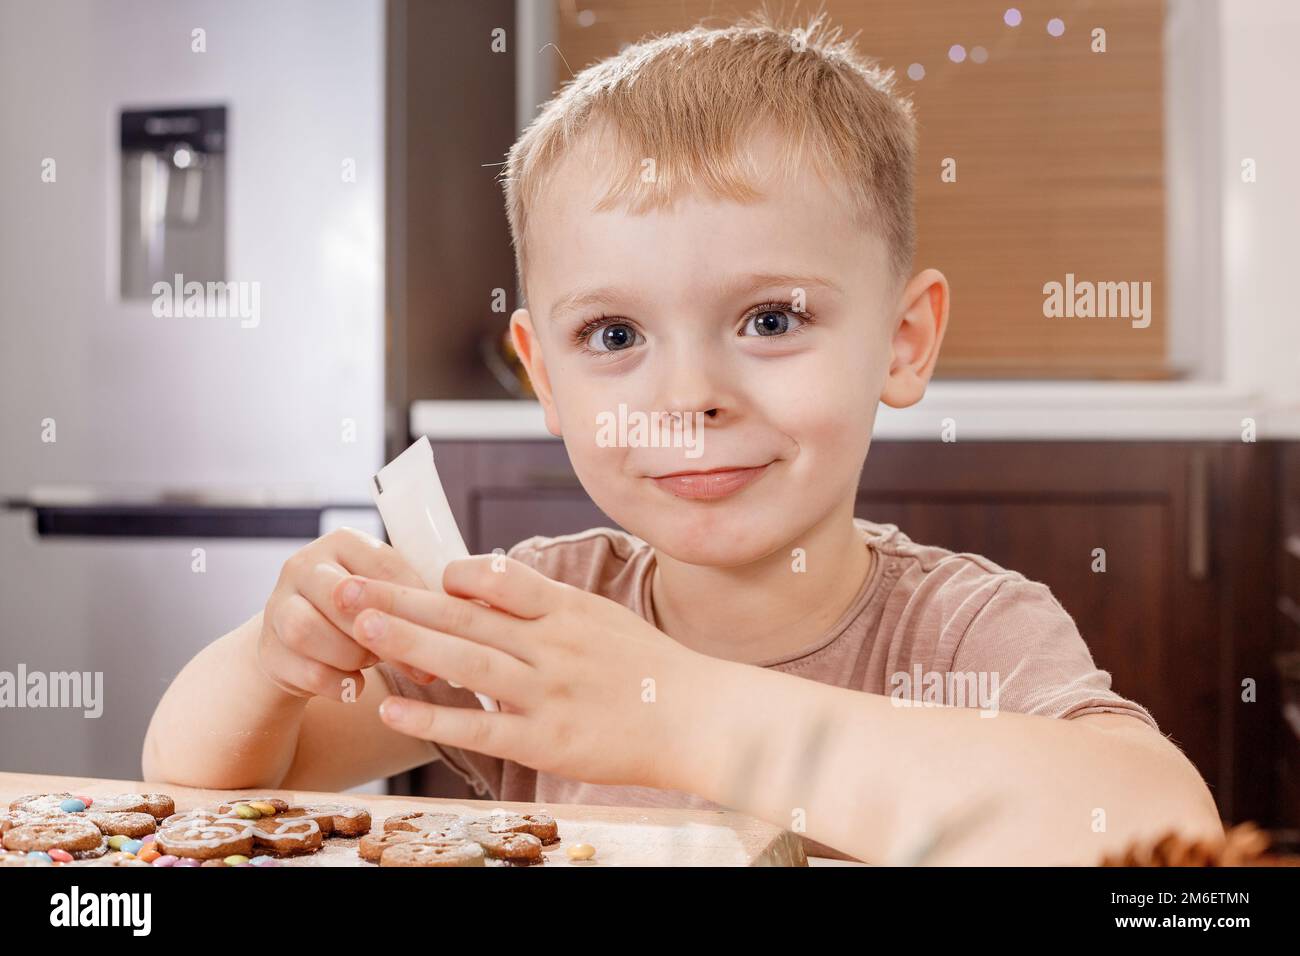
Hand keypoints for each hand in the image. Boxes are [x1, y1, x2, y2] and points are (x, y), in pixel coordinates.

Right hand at [255, 527, 435, 700]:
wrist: (303, 644)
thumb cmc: (361, 613)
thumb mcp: (386, 595)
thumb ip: (417, 603)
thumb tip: (461, 632)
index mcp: (343, 542)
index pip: (382, 565)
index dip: (413, 601)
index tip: (439, 628)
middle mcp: (304, 565)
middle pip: (339, 595)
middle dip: (378, 631)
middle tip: (405, 652)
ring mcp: (278, 605)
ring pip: (308, 630)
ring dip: (351, 655)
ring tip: (371, 662)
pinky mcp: (268, 650)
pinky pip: (305, 671)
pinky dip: (339, 685)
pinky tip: (355, 685)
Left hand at [331, 555, 717, 789]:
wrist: (701, 719)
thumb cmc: (655, 671)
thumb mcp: (606, 621)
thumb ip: (551, 609)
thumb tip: (496, 591)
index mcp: (568, 609)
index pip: (498, 578)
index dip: (452, 575)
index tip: (421, 577)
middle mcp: (553, 644)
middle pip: (463, 614)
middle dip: (400, 598)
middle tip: (347, 586)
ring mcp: (548, 692)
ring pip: (464, 661)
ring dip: (406, 643)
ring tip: (356, 629)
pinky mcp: (546, 740)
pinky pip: (479, 725)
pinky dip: (433, 716)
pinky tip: (394, 706)